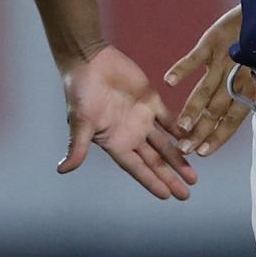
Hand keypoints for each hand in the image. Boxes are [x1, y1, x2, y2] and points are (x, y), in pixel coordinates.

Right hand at [62, 45, 196, 201]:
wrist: (89, 60)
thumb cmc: (81, 92)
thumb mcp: (80, 122)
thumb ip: (77, 147)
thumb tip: (62, 170)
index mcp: (115, 142)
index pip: (137, 168)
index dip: (151, 181)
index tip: (166, 196)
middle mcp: (131, 134)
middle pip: (155, 161)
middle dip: (170, 177)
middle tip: (186, 194)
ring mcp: (142, 118)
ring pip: (165, 144)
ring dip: (179, 159)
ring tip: (193, 176)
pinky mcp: (151, 101)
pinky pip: (169, 119)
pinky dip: (181, 130)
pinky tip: (194, 140)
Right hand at [163, 5, 248, 156]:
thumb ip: (247, 95)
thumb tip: (232, 117)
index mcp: (250, 88)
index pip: (233, 119)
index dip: (217, 136)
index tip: (203, 152)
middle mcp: (237, 77)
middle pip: (216, 110)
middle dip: (200, 131)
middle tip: (185, 148)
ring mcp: (224, 59)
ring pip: (206, 90)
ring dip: (191, 109)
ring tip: (179, 127)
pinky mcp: (213, 40)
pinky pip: (196, 57)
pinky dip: (182, 69)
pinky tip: (169, 81)